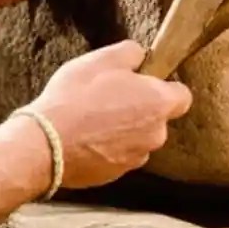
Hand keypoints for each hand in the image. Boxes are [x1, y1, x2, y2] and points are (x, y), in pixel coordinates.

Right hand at [26, 40, 192, 188]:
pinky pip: (116, 156)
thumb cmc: (75, 98)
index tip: (139, 82)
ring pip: (136, 139)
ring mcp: (137, 157)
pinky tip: (81, 139)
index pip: (182, 95)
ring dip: (120, 130)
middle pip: (156, 118)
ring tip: (89, 121)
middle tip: (105, 99)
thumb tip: (139, 55)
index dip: (162, 86)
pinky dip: (104, 148)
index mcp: (159, 103)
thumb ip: (129, 53)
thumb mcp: (100, 60)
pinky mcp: (116, 174)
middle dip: (137, 109)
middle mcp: (157, 134)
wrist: (46, 144)